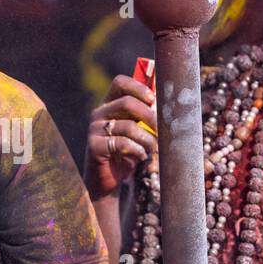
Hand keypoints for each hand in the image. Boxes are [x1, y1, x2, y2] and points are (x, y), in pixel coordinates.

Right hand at [85, 74, 158, 198]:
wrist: (107, 181)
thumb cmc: (126, 153)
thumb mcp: (136, 131)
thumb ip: (145, 116)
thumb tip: (168, 103)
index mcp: (108, 104)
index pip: (120, 82)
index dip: (139, 88)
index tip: (154, 100)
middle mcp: (98, 114)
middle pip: (127, 102)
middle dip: (150, 116)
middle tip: (162, 130)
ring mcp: (94, 130)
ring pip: (129, 126)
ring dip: (148, 139)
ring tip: (155, 149)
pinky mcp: (94, 146)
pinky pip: (122, 143)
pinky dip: (138, 150)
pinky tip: (141, 156)